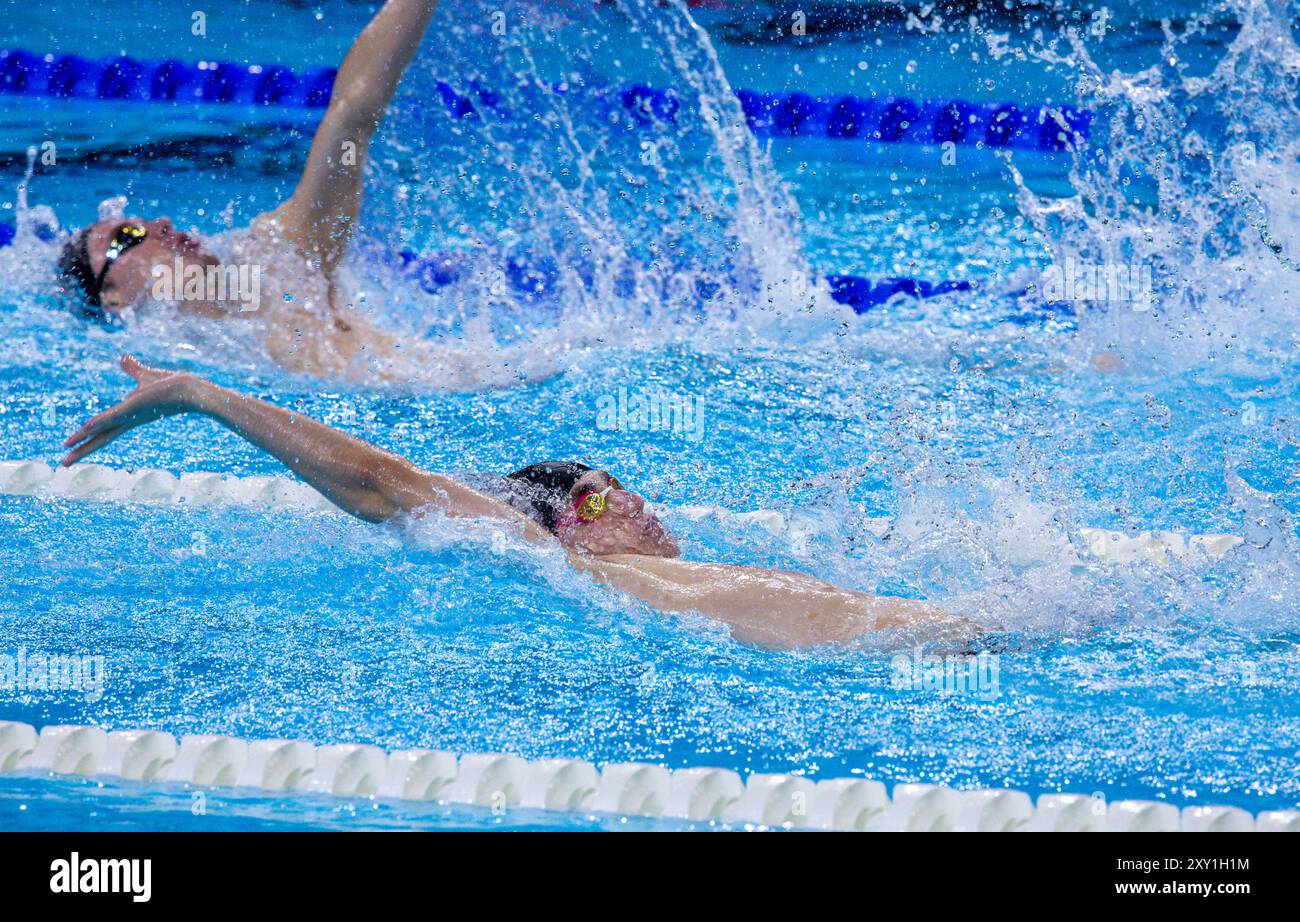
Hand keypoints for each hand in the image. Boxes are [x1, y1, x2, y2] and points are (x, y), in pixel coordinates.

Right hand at [62, 355, 199, 466]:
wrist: (190, 390)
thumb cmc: (172, 386)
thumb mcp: (146, 376)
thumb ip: (133, 370)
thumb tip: (123, 358)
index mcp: (128, 416)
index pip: (103, 431)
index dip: (87, 439)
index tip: (70, 448)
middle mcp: (128, 420)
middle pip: (100, 438)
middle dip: (81, 450)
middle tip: (63, 464)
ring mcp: (130, 415)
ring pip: (102, 430)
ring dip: (84, 441)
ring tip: (67, 451)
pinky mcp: (134, 408)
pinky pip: (112, 416)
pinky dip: (99, 422)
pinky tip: (85, 428)